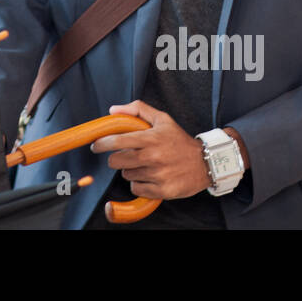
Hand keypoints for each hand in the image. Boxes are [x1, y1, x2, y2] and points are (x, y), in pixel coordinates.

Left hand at [89, 100, 211, 199]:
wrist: (205, 163)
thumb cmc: (179, 140)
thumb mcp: (162, 119)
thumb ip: (137, 110)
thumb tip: (113, 110)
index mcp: (151, 138)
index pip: (118, 141)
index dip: (102, 143)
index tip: (96, 145)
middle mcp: (153, 157)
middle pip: (117, 161)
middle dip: (116, 159)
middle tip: (124, 156)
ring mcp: (157, 175)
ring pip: (126, 175)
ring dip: (130, 170)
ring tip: (145, 165)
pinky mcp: (162, 190)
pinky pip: (136, 188)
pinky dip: (138, 184)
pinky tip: (149, 176)